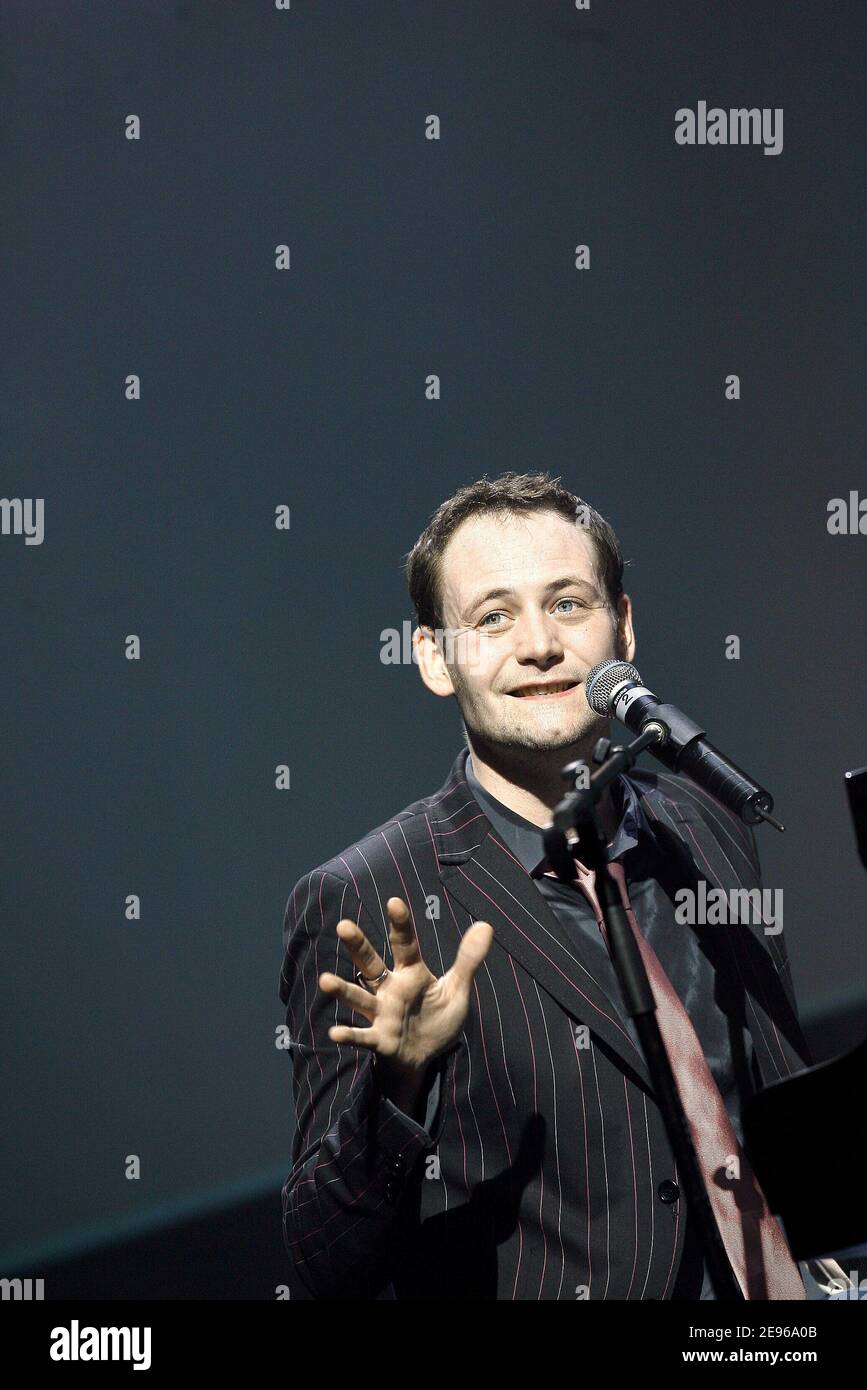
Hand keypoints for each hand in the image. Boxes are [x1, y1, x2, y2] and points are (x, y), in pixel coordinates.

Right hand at [318, 896, 493, 1073]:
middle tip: (343, 925)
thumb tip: (487, 924)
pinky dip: (349, 1035)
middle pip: (371, 963)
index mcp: (411, 974)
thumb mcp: (457, 989)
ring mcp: (382, 1014)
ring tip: (324, 980)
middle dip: (358, 945)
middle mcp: (391, 989)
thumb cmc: (436, 1020)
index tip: (394, 902)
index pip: (405, 944)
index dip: (400, 924)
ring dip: (342, 989)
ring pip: (359, 997)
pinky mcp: (380, 1039)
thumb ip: (468, 959)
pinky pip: (363, 1036)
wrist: (425, 1059)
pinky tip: (335, 1033)